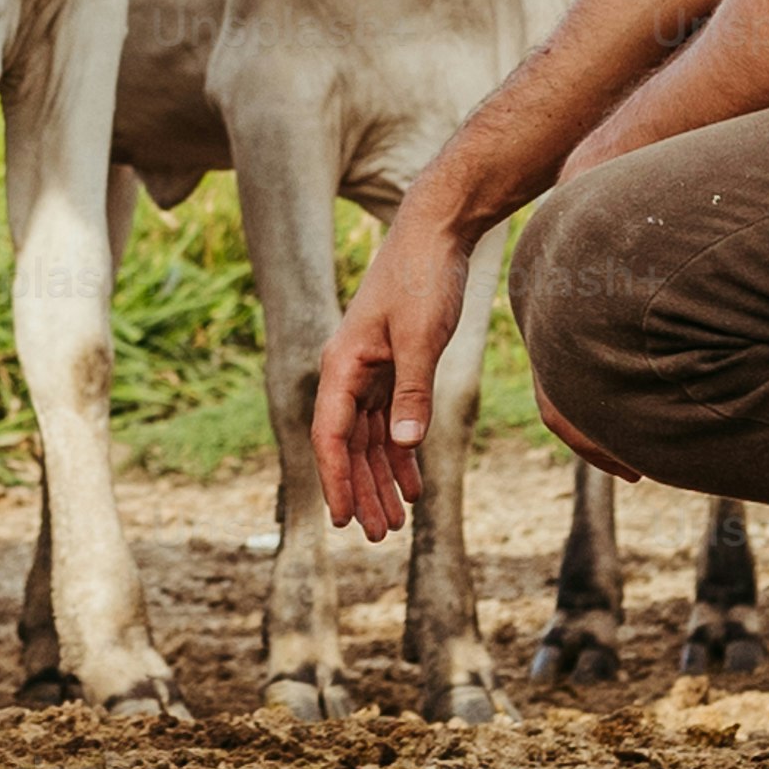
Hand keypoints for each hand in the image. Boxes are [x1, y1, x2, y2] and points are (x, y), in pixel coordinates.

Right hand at [311, 202, 475, 540]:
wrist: (437, 231)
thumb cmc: (424, 278)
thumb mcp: (422, 337)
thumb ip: (412, 393)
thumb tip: (404, 445)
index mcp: (342, 364)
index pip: (331, 435)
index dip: (337, 480)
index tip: (344, 520)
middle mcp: (348, 370)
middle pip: (349, 444)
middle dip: (363, 490)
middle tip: (381, 536)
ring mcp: (370, 368)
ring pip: (370, 436)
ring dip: (382, 477)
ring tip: (398, 521)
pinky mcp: (393, 364)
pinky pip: (391, 419)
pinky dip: (401, 451)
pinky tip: (415, 482)